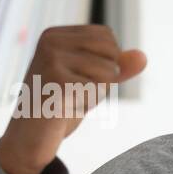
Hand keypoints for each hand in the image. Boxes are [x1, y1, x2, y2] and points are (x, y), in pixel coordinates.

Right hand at [0, 25, 146, 173]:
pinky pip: (99, 89)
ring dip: (96, 93)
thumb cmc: (61, 107)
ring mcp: (51, 58)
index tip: (77, 78)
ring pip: (108, 72)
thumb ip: (118, 68)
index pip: (107, 37)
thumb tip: (143, 57)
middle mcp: (50, 40)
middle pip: (112, 52)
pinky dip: (88, 103)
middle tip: (75, 92)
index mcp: (55, 35)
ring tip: (69, 100)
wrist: (29, 138)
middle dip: (104, 78)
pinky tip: (65, 107)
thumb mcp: (93, 81)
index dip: (106, 63)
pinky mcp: (57, 80)